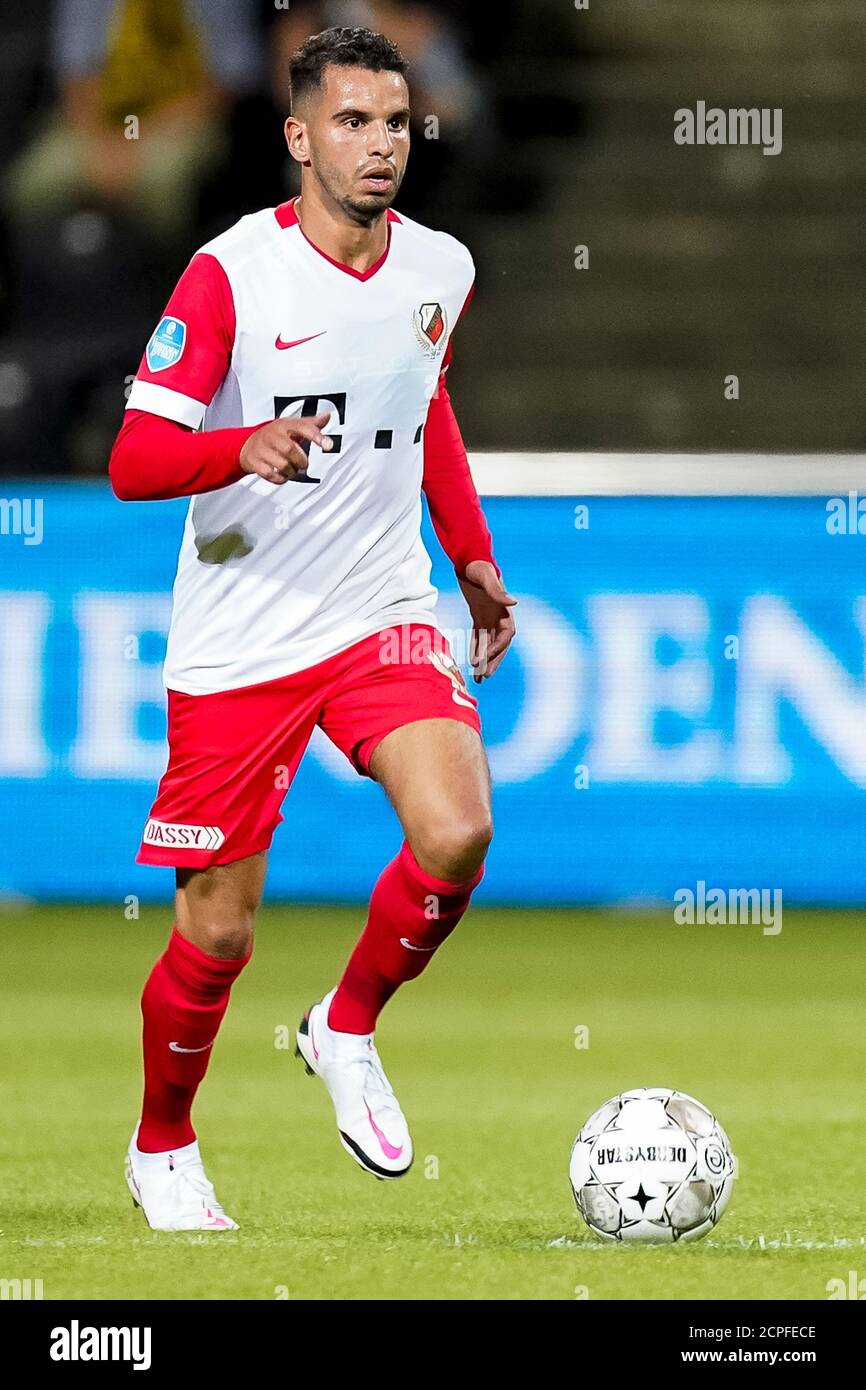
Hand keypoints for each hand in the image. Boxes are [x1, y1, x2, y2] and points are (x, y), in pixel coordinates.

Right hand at [240, 413, 332, 483]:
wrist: (247, 445)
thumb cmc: (274, 436)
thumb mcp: (291, 426)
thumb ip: (311, 424)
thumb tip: (327, 416)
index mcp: (284, 425)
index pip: (302, 427)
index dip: (316, 436)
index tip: (328, 445)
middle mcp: (272, 436)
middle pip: (290, 449)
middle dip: (301, 460)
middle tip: (303, 463)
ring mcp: (262, 449)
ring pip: (281, 464)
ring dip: (292, 471)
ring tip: (292, 469)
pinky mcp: (255, 463)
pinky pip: (271, 475)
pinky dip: (281, 478)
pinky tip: (283, 474)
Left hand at [458, 560, 516, 681]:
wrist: (469, 559)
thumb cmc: (479, 567)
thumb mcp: (487, 577)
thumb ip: (499, 591)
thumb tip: (514, 602)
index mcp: (505, 609)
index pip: (506, 635)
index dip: (498, 648)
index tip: (485, 658)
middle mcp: (500, 616)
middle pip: (500, 644)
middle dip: (493, 661)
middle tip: (484, 677)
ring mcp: (490, 616)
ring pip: (489, 643)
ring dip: (485, 660)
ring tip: (478, 677)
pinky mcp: (479, 615)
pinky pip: (480, 636)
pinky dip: (477, 649)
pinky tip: (472, 662)